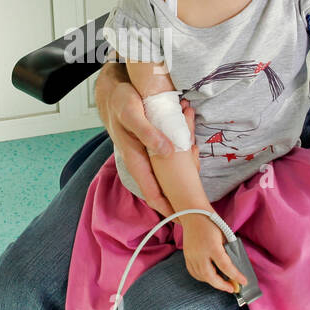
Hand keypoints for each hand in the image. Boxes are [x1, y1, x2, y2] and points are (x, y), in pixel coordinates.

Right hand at [95, 63, 198, 217]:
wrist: (112, 91)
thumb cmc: (121, 102)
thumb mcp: (133, 114)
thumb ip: (148, 133)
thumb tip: (167, 151)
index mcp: (134, 157)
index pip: (151, 191)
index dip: (165, 206)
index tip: (181, 218)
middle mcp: (139, 159)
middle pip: (160, 185)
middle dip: (177, 195)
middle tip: (195, 204)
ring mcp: (144, 153)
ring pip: (165, 172)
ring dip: (181, 174)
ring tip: (197, 180)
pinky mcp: (149, 145)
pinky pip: (166, 157)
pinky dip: (180, 156)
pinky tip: (191, 152)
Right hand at [182, 219, 246, 294]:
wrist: (193, 215)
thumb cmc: (211, 223)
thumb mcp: (224, 235)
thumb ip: (228, 251)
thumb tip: (233, 267)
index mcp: (212, 246)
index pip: (225, 266)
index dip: (235, 276)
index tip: (243, 282)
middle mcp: (200, 253)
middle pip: (210, 276)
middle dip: (222, 285)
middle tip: (232, 288)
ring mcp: (191, 256)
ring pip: (201, 276)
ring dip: (212, 282)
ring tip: (222, 283)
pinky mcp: (186, 257)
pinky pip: (194, 272)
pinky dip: (202, 278)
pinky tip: (210, 277)